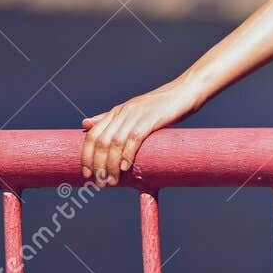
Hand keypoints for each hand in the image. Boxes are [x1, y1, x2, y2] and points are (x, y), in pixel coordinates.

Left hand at [80, 79, 203, 186]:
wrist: (187, 90)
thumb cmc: (162, 104)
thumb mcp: (133, 110)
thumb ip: (110, 118)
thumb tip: (85, 123)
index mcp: (116, 112)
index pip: (92, 136)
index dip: (86, 157)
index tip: (87, 174)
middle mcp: (123, 113)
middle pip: (101, 142)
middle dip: (97, 166)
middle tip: (100, 182)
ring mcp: (136, 115)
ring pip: (115, 143)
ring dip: (110, 165)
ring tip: (112, 180)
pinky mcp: (151, 119)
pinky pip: (133, 139)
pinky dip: (127, 155)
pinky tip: (125, 167)